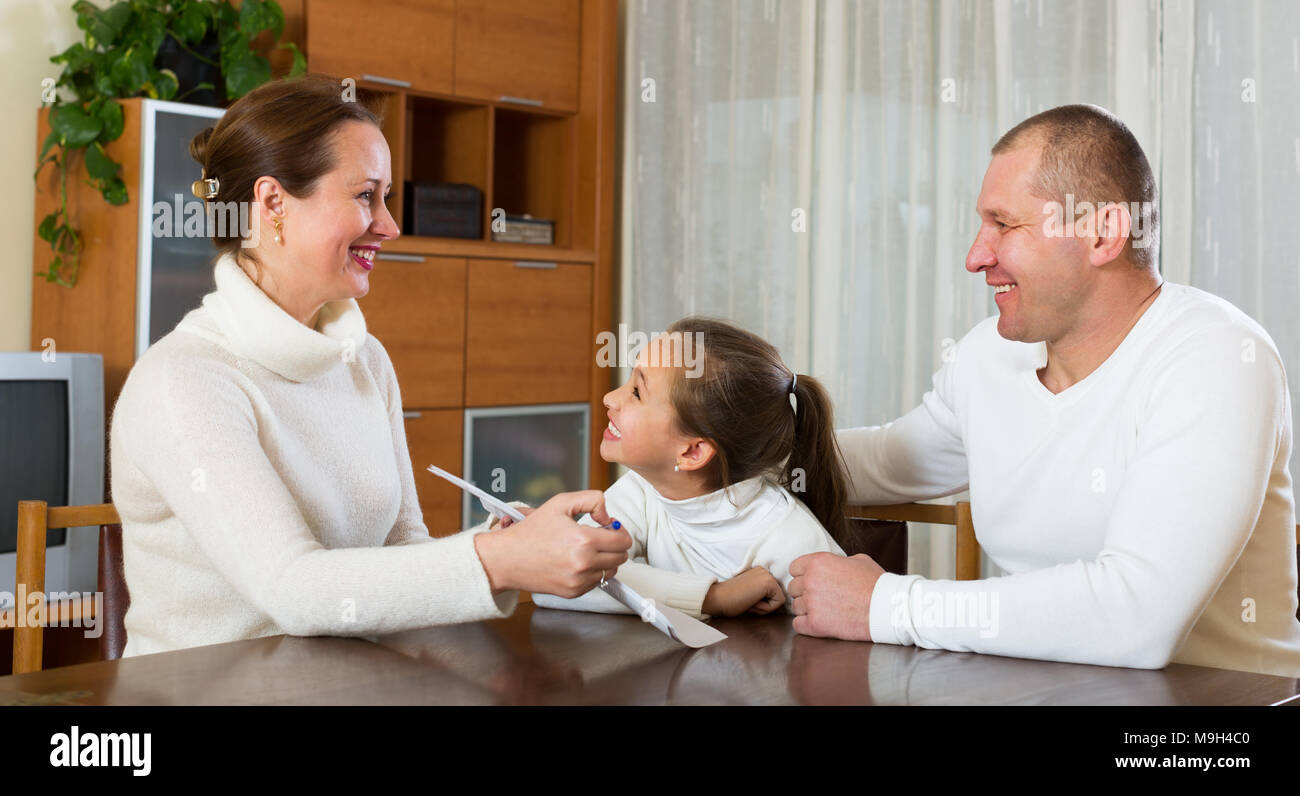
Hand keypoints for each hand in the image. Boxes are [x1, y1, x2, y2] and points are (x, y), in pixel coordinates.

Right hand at [473, 491, 631, 596]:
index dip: (619, 531)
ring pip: (611, 571)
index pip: (623, 540)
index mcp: (584, 540)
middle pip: (621, 557)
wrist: (507, 558)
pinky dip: (592, 572)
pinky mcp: (574, 592)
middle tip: (599, 536)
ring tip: (586, 549)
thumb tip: (608, 517)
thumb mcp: (561, 503)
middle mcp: (584, 563)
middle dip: (614, 545)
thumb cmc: (531, 532)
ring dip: (605, 559)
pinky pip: (596, 582)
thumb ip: (592, 500)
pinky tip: (576, 561)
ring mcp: (579, 580)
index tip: (610, 527)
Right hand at [702, 566, 785, 616]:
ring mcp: (768, 575)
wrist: (718, 598)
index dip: (763, 602)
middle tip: (748, 600)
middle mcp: (765, 570)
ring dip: (765, 606)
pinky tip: (752, 602)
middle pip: (778, 596)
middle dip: (765, 604)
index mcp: (760, 572)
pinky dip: (766, 608)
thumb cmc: (731, 600)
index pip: (774, 593)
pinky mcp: (769, 582)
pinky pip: (778, 602)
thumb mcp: (751, 592)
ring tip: (749, 601)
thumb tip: (778, 601)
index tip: (747, 598)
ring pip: (779, 599)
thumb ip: (763, 593)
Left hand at [787, 553, 883, 640]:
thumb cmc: (877, 584)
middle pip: (793, 588)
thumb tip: (832, 566)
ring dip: (807, 609)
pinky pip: (798, 624)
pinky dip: (806, 625)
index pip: (794, 568)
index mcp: (818, 563)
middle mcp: (810, 581)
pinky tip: (820, 622)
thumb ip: (837, 562)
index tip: (812, 581)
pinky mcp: (815, 624)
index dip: (803, 575)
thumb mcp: (858, 560)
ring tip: (825, 611)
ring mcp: (811, 603)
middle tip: (821, 597)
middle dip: (805, 592)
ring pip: (795, 607)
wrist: (886, 608)